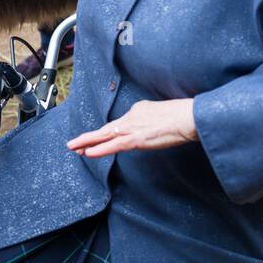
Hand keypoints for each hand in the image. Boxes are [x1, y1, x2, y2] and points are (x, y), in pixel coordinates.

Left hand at [67, 98, 197, 157]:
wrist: (188, 117)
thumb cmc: (183, 116)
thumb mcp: (165, 114)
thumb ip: (154, 120)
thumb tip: (151, 128)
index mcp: (139, 109)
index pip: (120, 123)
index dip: (108, 133)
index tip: (100, 138)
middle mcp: (132, 116)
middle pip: (107, 128)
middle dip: (89, 136)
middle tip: (74, 142)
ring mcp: (132, 127)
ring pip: (105, 136)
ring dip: (88, 142)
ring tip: (74, 147)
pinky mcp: (136, 139)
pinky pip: (112, 146)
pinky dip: (99, 149)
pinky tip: (88, 153)